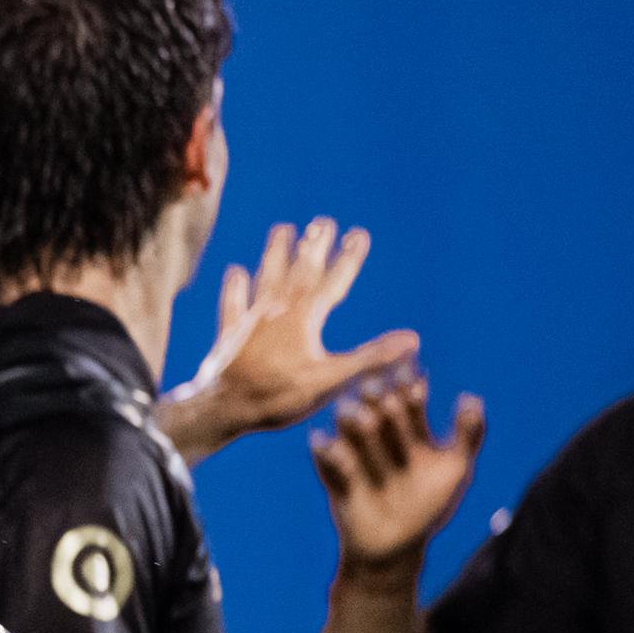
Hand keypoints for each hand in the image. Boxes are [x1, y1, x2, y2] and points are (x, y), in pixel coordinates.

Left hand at [160, 218, 418, 459]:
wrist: (220, 411)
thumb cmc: (277, 397)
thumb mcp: (330, 381)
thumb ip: (371, 358)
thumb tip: (412, 339)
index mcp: (303, 319)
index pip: (332, 281)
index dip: (347, 258)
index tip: (359, 233)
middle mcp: (275, 312)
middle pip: (298, 273)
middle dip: (313, 247)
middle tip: (323, 221)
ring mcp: (249, 322)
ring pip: (265, 280)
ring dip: (275, 255)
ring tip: (282, 229)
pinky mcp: (228, 336)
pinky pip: (232, 305)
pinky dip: (235, 288)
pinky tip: (235, 271)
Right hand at [312, 366, 485, 570]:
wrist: (395, 548)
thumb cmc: (429, 510)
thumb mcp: (455, 471)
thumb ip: (468, 435)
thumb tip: (472, 397)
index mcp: (411, 433)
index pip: (411, 404)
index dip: (412, 392)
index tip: (413, 381)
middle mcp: (382, 438)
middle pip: (379, 412)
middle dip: (378, 400)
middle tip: (376, 387)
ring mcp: (357, 455)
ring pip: (351, 432)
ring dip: (350, 420)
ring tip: (351, 412)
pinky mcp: (334, 475)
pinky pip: (326, 462)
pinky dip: (325, 451)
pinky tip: (322, 440)